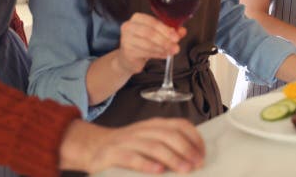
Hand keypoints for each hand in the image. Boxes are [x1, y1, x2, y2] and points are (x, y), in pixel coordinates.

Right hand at [60, 118, 204, 173]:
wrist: (93, 146)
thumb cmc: (127, 147)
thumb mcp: (148, 139)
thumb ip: (167, 144)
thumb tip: (193, 158)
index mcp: (154, 125)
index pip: (180, 125)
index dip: (194, 138)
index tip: (202, 153)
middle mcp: (142, 130)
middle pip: (169, 135)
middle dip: (186, 149)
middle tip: (197, 164)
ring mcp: (127, 141)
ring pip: (153, 146)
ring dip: (172, 158)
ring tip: (185, 169)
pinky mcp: (113, 154)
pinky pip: (131, 158)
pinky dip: (146, 164)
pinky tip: (158, 170)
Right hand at [117, 13, 184, 73]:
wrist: (129, 58)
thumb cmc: (143, 42)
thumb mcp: (158, 34)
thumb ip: (170, 31)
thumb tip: (182, 31)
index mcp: (137, 18)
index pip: (152, 22)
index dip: (165, 29)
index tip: (176, 36)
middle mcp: (129, 27)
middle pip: (149, 33)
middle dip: (165, 40)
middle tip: (176, 46)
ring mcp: (126, 40)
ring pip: (148, 44)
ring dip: (163, 48)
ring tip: (172, 51)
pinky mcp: (127, 52)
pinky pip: (145, 53)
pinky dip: (157, 54)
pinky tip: (164, 55)